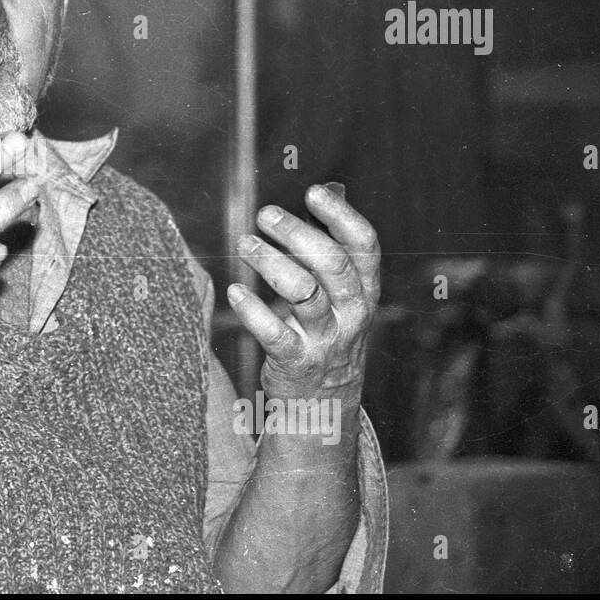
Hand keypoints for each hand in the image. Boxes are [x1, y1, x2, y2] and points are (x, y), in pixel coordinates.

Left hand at [227, 183, 379, 401]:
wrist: (324, 406)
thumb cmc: (326, 337)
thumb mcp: (340, 299)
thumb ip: (325, 259)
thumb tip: (304, 208)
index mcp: (365, 290)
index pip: (364, 246)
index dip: (341, 215)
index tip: (313, 192)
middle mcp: (352, 313)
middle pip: (332, 264)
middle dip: (296, 233)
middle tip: (264, 215)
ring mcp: (327, 339)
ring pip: (304, 293)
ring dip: (270, 263)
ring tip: (245, 244)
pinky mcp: (298, 363)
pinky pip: (275, 334)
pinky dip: (252, 311)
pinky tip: (235, 292)